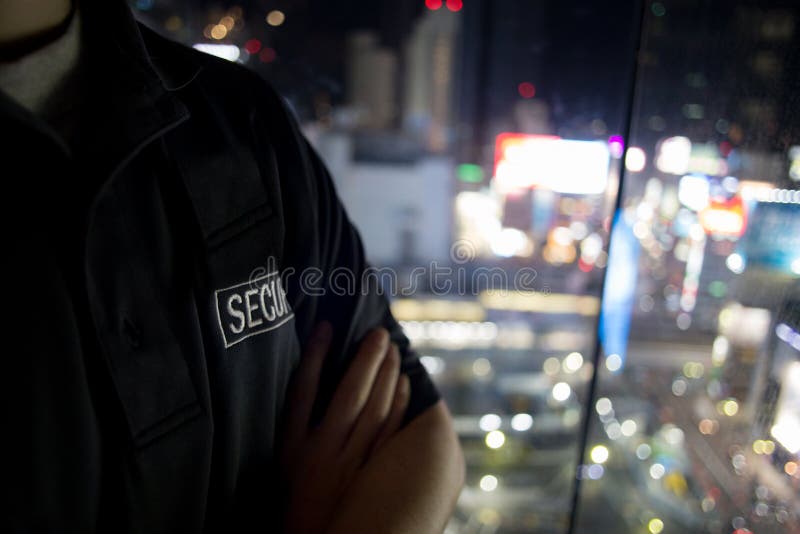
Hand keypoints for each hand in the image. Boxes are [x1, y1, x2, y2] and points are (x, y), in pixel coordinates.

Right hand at [281, 322, 410, 533]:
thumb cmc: (293, 500)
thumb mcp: (284, 462)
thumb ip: (294, 422)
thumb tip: (308, 380)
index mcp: (294, 448)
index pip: (303, 392)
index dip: (315, 357)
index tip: (326, 327)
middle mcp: (323, 453)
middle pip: (348, 396)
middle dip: (365, 361)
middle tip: (378, 332)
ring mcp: (351, 464)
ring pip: (374, 412)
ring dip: (385, 377)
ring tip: (392, 350)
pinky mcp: (372, 477)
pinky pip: (389, 435)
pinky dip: (398, 406)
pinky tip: (404, 385)